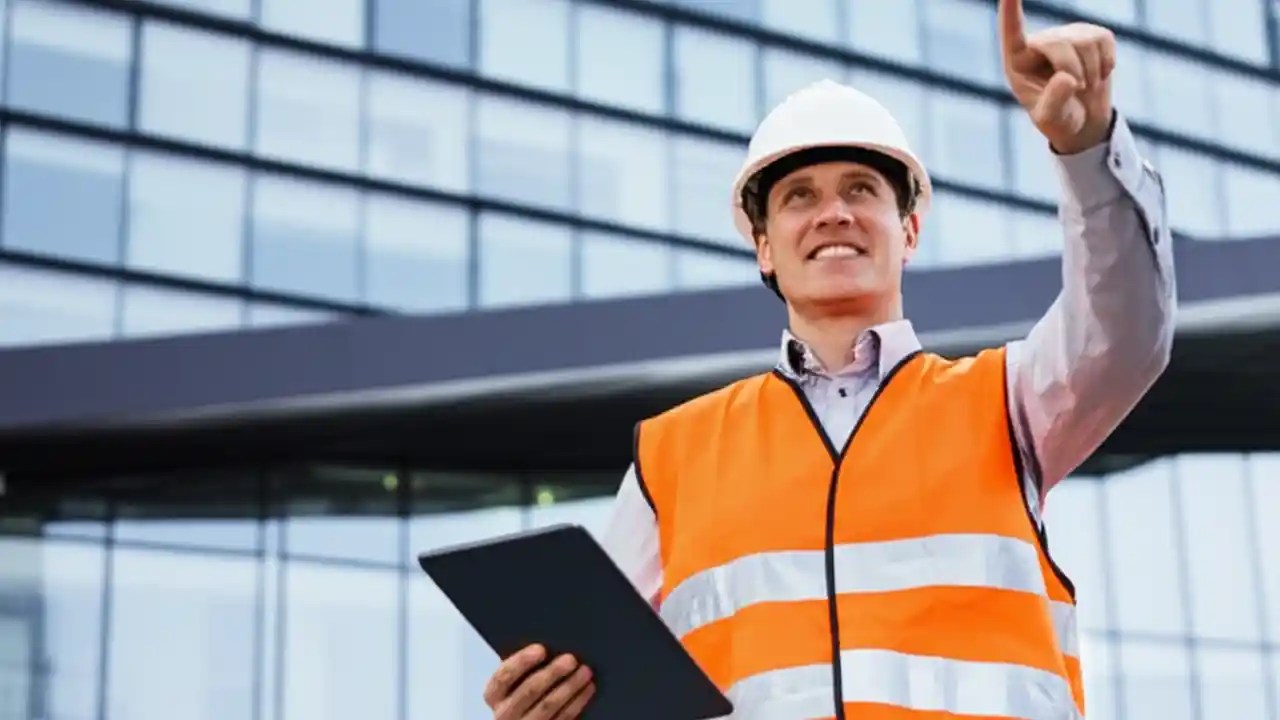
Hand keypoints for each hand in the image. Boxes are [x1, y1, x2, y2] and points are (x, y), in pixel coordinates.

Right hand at [484, 644, 595, 719]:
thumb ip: (524, 666)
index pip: (503, 676)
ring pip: (548, 706)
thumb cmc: (522, 691)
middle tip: (571, 659)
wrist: (526, 719)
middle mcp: (505, 713)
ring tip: (585, 671)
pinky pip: (563, 718)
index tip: (541, 649)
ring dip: (570, 686)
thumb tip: (549, 644)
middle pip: (529, 691)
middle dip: (552, 673)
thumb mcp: (515, 680)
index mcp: (494, 694)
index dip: (521, 662)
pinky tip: (587, 688)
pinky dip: (577, 702)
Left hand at [999, 0, 1114, 154]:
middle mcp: (1039, 43)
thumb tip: (1067, 77)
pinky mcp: (1090, 33)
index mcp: (1018, 62)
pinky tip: (1099, 73)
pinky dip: (1107, 62)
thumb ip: (1054, 103)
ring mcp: (1065, 35)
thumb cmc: (1060, 120)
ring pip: (1086, 41)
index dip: (1011, 11)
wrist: (1084, 119)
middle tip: (1079, 89)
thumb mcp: (1052, 120)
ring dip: (1092, 70)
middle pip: (1061, 43)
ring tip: (1086, 85)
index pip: (1011, 32)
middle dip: (1074, 70)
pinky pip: (1104, 39)